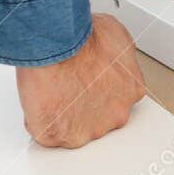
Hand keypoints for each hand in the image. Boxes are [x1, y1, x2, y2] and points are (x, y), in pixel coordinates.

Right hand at [16, 13, 146, 148]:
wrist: (59, 45)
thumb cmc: (84, 39)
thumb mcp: (117, 37)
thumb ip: (118, 58)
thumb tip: (109, 58)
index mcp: (131, 91)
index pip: (117, 98)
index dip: (99, 88)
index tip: (89, 81)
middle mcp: (115, 115)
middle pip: (99, 117)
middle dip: (85, 104)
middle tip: (69, 84)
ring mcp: (87, 130)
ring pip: (74, 128)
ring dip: (64, 114)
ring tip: (53, 89)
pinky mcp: (58, 137)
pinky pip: (48, 134)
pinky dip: (42, 121)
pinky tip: (41, 101)